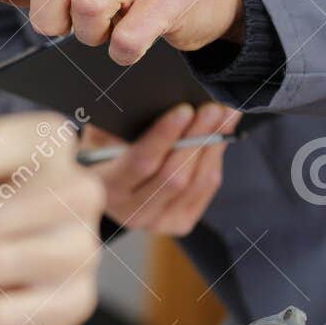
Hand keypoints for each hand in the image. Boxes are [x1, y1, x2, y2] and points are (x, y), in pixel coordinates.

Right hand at [83, 104, 238, 235]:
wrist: (106, 184)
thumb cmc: (102, 152)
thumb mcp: (100, 134)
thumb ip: (121, 122)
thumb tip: (158, 101)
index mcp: (107, 187)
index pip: (140, 162)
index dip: (164, 136)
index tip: (184, 110)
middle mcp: (131, 211)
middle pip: (174, 176)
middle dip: (197, 138)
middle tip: (212, 109)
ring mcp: (157, 221)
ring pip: (195, 183)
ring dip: (213, 146)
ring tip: (225, 116)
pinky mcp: (179, 223)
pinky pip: (205, 189)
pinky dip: (215, 160)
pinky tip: (220, 137)